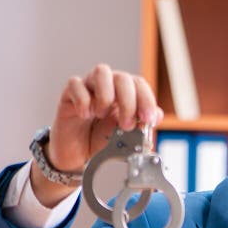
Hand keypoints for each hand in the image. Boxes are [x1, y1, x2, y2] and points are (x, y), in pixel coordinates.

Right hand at [31, 64, 163, 204]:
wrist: (79, 156)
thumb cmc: (103, 142)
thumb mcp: (128, 138)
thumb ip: (143, 126)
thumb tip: (159, 114)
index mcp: (126, 95)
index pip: (139, 84)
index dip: (146, 99)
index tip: (148, 119)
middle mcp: (108, 87)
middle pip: (123, 78)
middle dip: (128, 102)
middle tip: (126, 125)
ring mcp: (88, 88)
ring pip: (101, 72)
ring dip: (107, 95)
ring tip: (102, 115)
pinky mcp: (69, 94)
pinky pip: (75, 84)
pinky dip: (83, 100)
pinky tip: (85, 115)